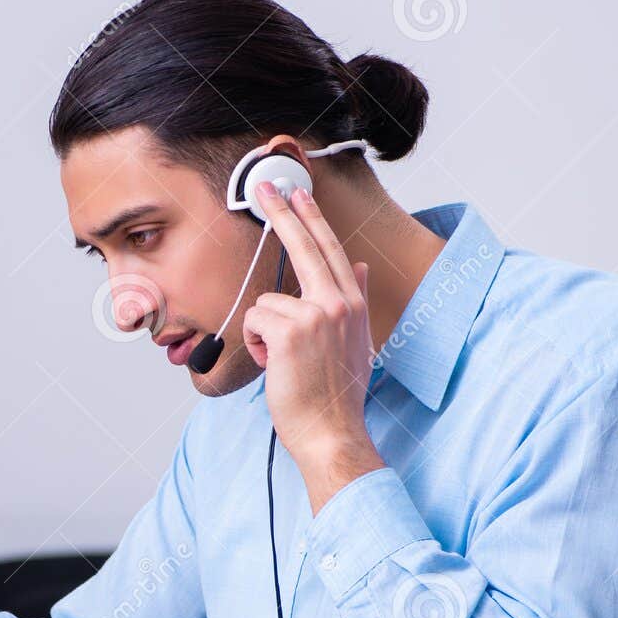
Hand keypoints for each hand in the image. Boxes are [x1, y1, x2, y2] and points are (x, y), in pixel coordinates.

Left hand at [242, 182, 385, 511]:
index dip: (312, 219)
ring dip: (265, 333)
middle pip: (306, 246)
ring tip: (284, 361)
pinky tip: (276, 366)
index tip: (299, 194)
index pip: (332, 250)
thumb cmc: (336, 393)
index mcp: (353, 304)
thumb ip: (356, 301)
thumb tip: (362, 268)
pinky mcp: (291, 330)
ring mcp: (317, 315)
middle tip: (264, 186)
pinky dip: (257, 346)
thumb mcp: (356, 342)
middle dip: (283, 213)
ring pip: (267, 302)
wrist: (332, 431)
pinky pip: (255, 321)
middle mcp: (339, 303)